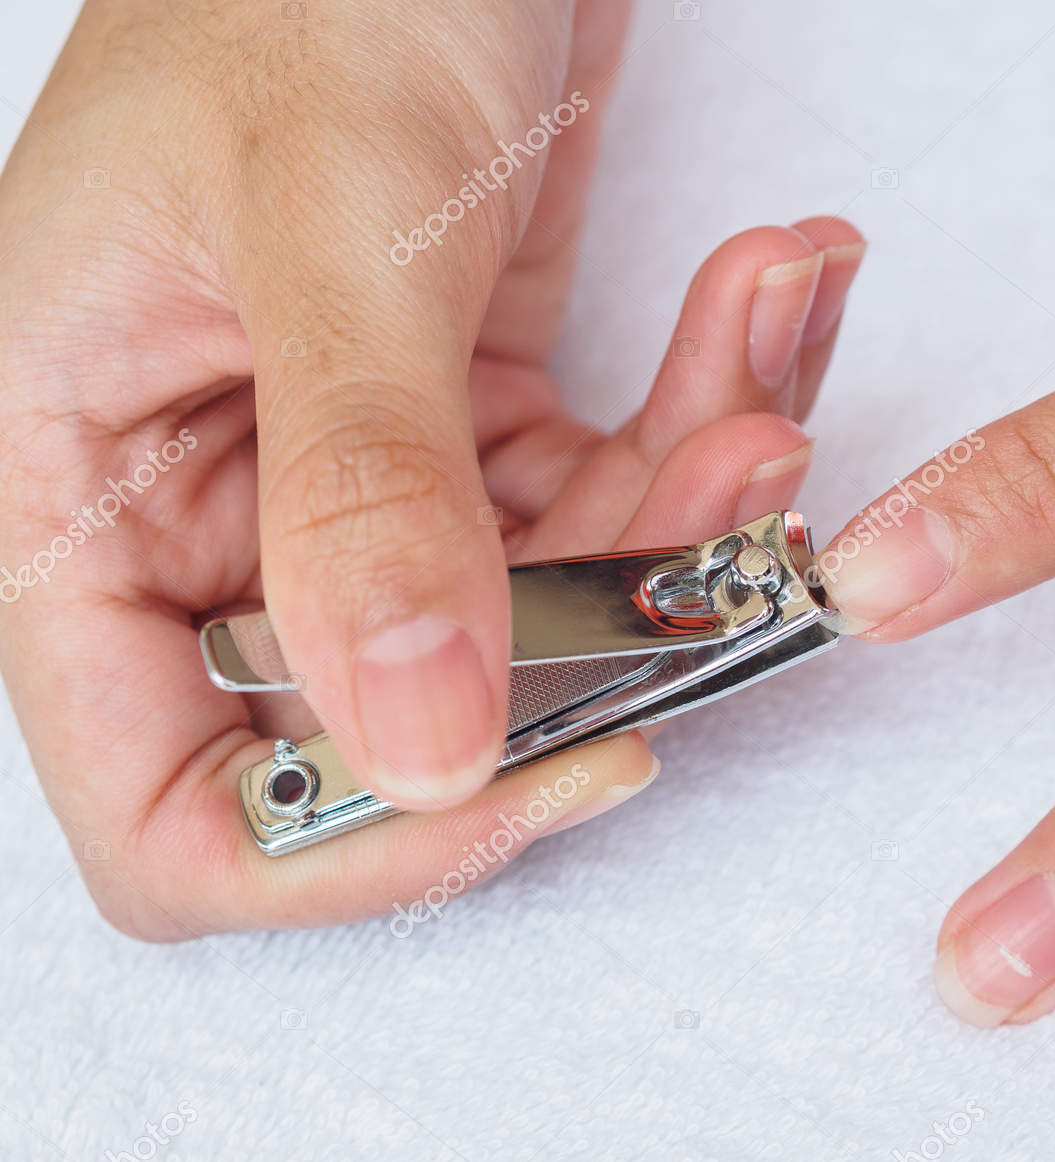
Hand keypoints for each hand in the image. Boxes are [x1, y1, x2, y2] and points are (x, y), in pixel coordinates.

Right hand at [0, 0, 864, 937]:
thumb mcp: (334, 226)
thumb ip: (364, 499)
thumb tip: (421, 753)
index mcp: (84, 493)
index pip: (171, 801)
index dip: (354, 840)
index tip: (549, 769)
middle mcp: (214, 514)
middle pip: (412, 716)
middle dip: (601, 631)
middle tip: (728, 506)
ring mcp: (359, 480)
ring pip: (553, 610)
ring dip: (691, 503)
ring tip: (764, 353)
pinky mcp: (477, 427)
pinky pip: (612, 498)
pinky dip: (707, 418)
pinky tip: (766, 291)